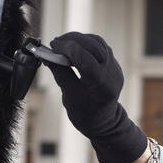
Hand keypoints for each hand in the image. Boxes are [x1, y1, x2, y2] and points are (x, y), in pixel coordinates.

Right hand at [43, 32, 146, 162]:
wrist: (103, 122)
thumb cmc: (85, 114)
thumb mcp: (69, 96)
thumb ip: (60, 73)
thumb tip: (48, 54)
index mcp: (101, 85)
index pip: (84, 57)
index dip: (66, 48)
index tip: (52, 46)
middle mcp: (112, 74)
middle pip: (92, 46)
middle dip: (71, 40)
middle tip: (55, 43)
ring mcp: (115, 68)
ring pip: (98, 42)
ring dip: (79, 39)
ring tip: (63, 44)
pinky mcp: (114, 64)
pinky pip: (101, 47)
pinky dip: (86, 43)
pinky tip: (74, 47)